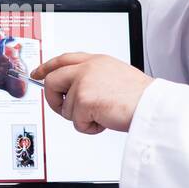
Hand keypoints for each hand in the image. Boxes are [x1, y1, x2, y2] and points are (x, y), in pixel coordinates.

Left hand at [31, 52, 153, 134]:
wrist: (151, 106)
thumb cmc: (139, 96)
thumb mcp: (114, 75)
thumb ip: (92, 77)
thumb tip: (74, 90)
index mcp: (95, 60)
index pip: (63, 59)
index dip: (46, 68)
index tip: (37, 74)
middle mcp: (87, 68)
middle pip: (51, 81)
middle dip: (54, 100)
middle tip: (64, 109)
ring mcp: (83, 83)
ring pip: (65, 108)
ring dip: (82, 118)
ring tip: (102, 114)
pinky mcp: (82, 100)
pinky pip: (75, 123)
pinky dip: (89, 128)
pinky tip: (104, 121)